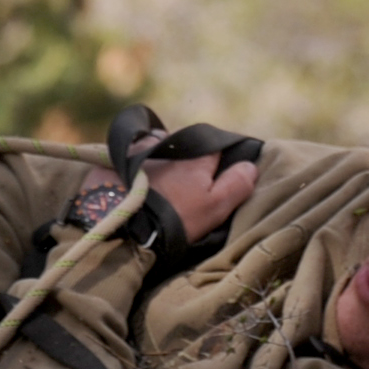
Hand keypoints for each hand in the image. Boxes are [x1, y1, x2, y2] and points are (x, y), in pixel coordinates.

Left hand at [90, 145, 256, 245]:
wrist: (122, 227)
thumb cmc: (174, 218)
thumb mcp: (214, 208)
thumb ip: (236, 185)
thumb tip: (251, 165)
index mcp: (198, 153)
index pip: (218, 147)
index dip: (219, 164)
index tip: (214, 181)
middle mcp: (171, 141)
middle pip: (187, 148)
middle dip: (188, 162)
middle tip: (183, 191)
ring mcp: (142, 147)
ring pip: (160, 149)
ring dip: (162, 162)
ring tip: (157, 189)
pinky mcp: (117, 157)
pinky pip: (133, 156)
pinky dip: (138, 167)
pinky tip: (136, 188)